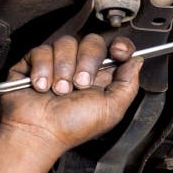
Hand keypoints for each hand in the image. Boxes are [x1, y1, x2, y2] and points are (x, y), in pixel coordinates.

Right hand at [0, 34, 142, 172]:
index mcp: (103, 78)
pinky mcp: (36, 61)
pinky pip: (43, 49)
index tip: (117, 53)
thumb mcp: (111, 110)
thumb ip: (128, 85)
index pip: (117, 48)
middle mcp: (83, 67)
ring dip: (63, 70)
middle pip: (92, 41)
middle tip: (80, 85)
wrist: (39, 131)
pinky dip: (43, 69)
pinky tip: (41, 87)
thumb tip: (136, 62)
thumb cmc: (72, 128)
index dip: (120, 46)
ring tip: (59, 92)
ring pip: (66, 43)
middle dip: (87, 62)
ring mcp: (59, 63)